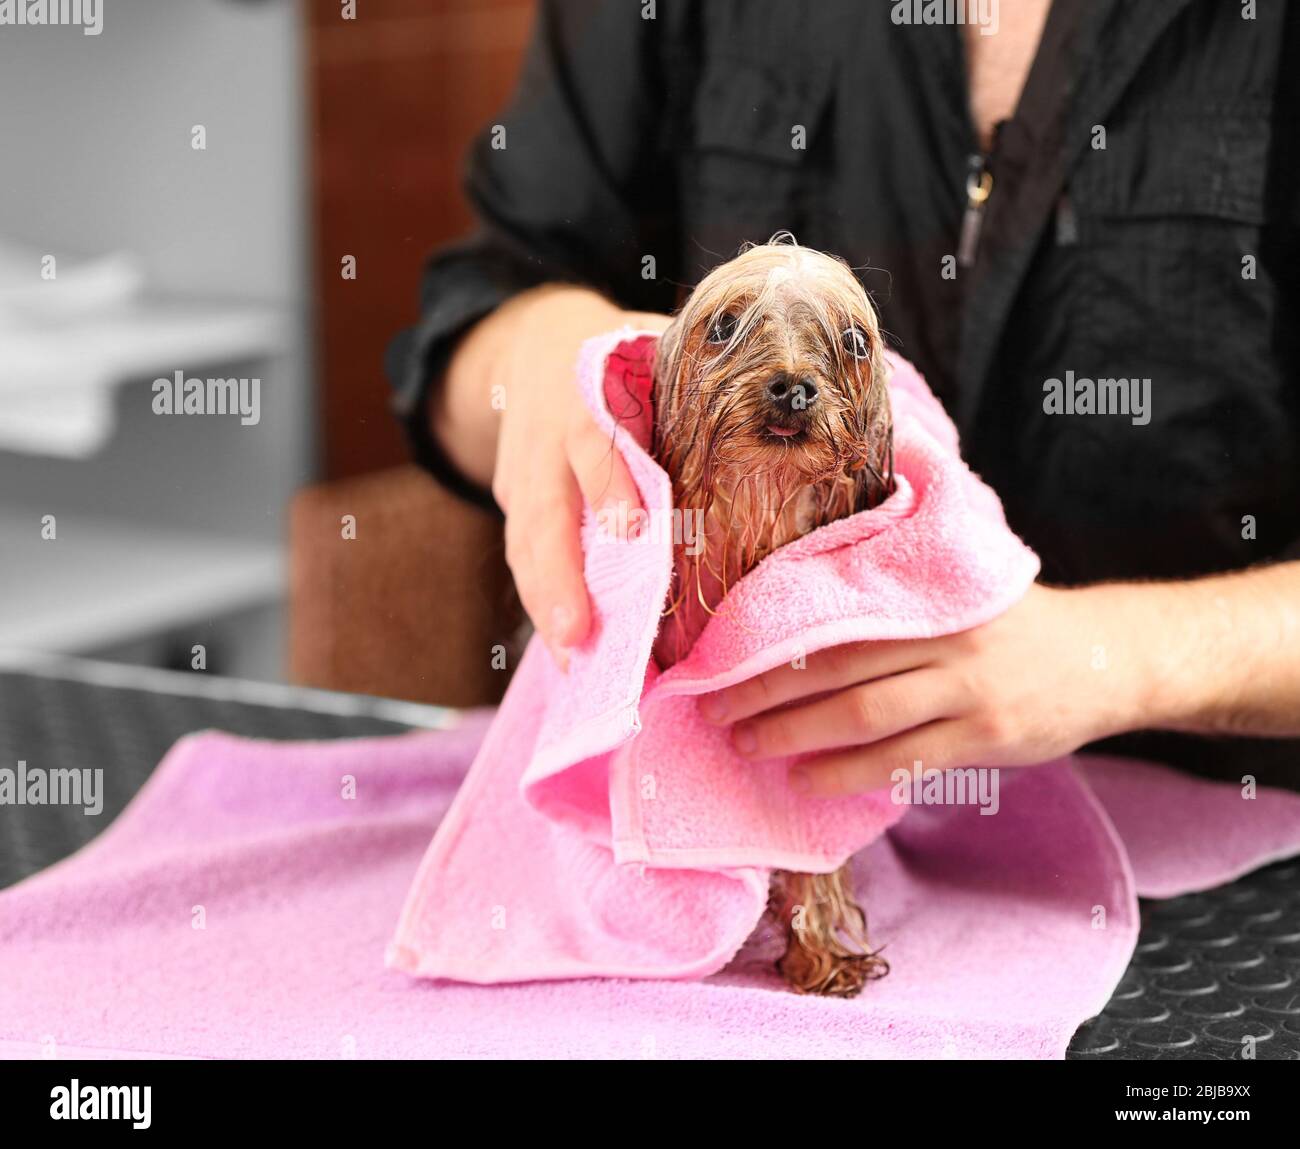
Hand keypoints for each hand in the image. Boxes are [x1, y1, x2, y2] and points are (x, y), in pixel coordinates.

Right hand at [434, 287, 670, 667]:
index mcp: (585, 391)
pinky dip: (543, 607)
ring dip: (546, 607)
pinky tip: (568, 654)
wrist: (535, 344)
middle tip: (580, 634)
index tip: (630, 529)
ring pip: (526, 547)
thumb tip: (787, 408)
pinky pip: (524, 560)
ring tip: (575, 664)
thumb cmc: (623, 352)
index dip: (608, 483)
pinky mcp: (514, 506)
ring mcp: (522, 477)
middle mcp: (545, 440)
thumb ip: (703, 374)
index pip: (592, 439)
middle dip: (560, 576)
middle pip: (545, 512)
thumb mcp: (655, 342)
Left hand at [698, 584, 1155, 795]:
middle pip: (836, 665)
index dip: (772, 640)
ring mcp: (967, 688)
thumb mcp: (958, 587)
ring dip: (796, 733)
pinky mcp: (986, 736)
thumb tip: (801, 616)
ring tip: (748, 746)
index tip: (719, 657)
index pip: (832, 616)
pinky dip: (849, 772)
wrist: (1108, 658)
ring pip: (864, 714)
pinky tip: (808, 780)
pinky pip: (904, 760)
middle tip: (715, 710)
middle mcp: (943, 636)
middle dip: (767, 690)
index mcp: (927, 593)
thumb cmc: (1013, 622)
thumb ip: (894, 596)